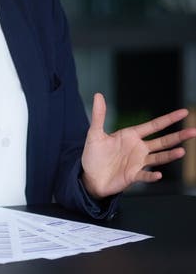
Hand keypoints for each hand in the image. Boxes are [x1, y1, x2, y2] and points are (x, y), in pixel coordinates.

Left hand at [81, 93, 195, 197]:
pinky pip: (144, 176)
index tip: (184, 112)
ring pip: (158, 158)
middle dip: (178, 136)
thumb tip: (98, 95)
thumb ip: (99, 116)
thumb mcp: (95, 134)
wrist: (89, 177)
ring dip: (170, 155)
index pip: (154, 125)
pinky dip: (151, 176)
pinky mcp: (132, 176)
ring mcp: (137, 163)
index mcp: (132, 136)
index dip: (169, 119)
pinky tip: (158, 175)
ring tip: (182, 151)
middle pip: (163, 141)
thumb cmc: (93, 155)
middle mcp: (138, 148)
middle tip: (193, 131)